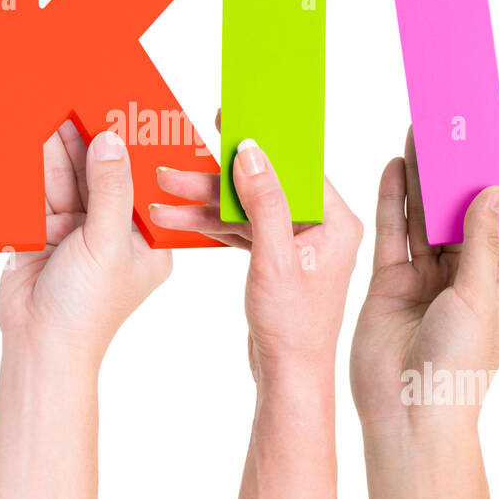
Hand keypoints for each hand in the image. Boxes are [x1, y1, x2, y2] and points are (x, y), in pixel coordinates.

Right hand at [0, 124, 171, 364]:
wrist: (37, 345)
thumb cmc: (86, 309)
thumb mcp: (107, 243)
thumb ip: (109, 188)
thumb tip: (111, 140)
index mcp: (148, 237)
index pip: (146, 180)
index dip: (137, 146)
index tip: (129, 110)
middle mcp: (115, 229)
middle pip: (105, 172)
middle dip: (94, 138)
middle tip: (83, 96)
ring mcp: (80, 228)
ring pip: (72, 176)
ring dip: (63, 145)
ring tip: (55, 102)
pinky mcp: (47, 229)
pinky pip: (44, 189)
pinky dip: (38, 164)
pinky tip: (34, 133)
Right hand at [149, 133, 362, 382]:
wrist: (287, 379)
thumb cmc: (293, 328)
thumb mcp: (275, 260)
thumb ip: (264, 203)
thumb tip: (250, 151)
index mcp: (336, 221)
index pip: (295, 166)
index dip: (259, 142)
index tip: (227, 119)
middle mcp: (320, 227)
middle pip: (263, 184)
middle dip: (216, 179)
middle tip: (176, 167)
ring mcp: (296, 244)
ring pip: (245, 208)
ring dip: (204, 203)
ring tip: (163, 193)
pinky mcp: (276, 259)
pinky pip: (241, 230)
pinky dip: (211, 225)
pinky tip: (177, 217)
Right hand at [349, 128, 498, 435]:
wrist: (409, 416)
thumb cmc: (460, 369)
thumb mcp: (482, 299)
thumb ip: (483, 244)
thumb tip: (492, 191)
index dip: (494, 180)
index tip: (490, 140)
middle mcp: (463, 276)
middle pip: (457, 210)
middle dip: (452, 170)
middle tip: (448, 125)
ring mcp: (424, 280)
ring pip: (422, 217)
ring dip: (421, 177)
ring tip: (417, 132)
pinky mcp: (388, 284)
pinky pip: (392, 234)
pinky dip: (391, 201)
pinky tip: (392, 168)